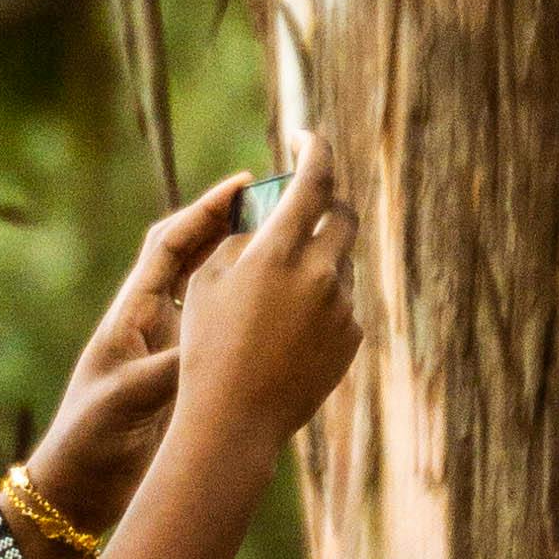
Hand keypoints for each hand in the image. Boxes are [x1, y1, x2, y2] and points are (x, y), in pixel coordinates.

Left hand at [26, 171, 253, 536]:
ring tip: (290, 243)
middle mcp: (152, 323)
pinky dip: (248, 312)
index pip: (169, 245)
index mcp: (132, 314)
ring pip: (213, 291)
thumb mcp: (127, 401)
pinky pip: (221, 332)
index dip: (204, 210)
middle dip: (233, 226)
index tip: (244, 185)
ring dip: (244, 264)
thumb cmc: (88, 441)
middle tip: (279, 203)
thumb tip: (216, 345)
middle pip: (196, 256)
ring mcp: (169, 348)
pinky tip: (283, 306)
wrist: (77, 489)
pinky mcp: (183, 378)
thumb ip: (168, 371)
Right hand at [173, 135, 362, 452]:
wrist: (234, 421)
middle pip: (343, 216)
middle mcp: (320, 273)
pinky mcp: (352, 337)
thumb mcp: (208, 282)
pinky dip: (319, 305)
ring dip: (317, 264)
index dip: (314, 149)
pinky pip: (341, 304)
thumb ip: (243, 239)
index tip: (305, 138)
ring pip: (339, 265)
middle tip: (306, 207)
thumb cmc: (207, 347)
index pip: (313, 180)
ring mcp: (341, 307)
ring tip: (275, 302)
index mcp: (278, 252)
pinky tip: (287, 336)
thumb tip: (267, 220)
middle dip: (327, 204)